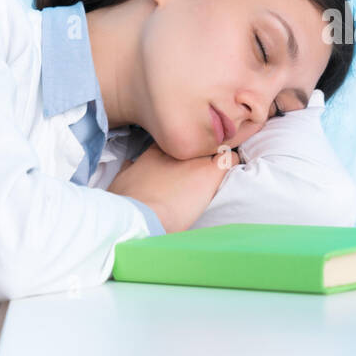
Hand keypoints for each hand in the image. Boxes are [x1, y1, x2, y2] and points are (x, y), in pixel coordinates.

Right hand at [107, 142, 236, 232]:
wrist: (141, 214)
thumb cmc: (127, 202)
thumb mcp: (122, 179)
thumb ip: (130, 168)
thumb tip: (130, 166)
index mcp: (157, 151)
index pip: (178, 141)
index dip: (184, 150)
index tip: (185, 162)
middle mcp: (179, 150)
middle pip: (198, 143)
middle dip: (202, 153)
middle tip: (203, 168)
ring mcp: (195, 159)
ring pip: (218, 147)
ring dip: (219, 157)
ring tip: (220, 169)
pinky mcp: (209, 172)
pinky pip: (230, 159)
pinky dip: (232, 164)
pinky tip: (230, 173)